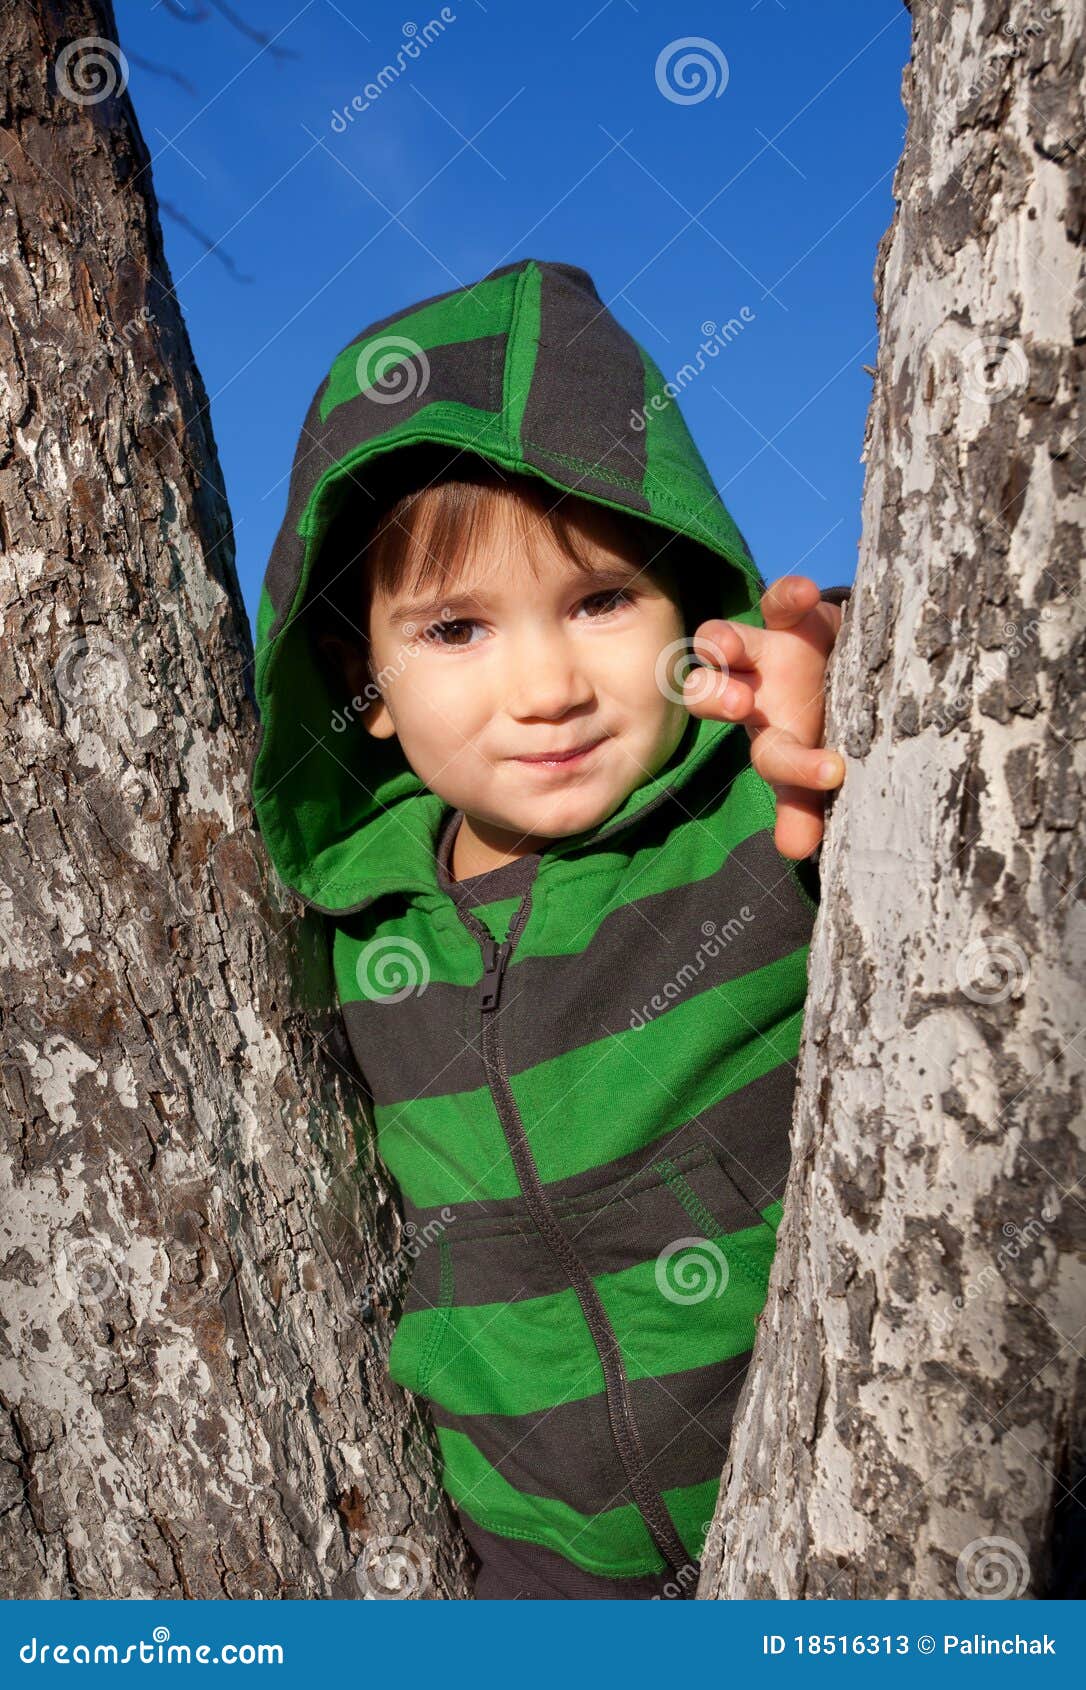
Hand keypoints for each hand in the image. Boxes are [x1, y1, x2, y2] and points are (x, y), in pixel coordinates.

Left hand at [682, 574, 846, 860]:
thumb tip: (798, 853)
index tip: (833, 772)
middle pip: (706, 693)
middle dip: (715, 699)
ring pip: (719, 640)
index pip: (771, 757)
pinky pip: (774, 599)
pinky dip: (785, 593)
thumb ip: (806, 800)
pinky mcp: (785, 613)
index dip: (797, 769)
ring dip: (722, 643)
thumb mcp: (821, 757)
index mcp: (766, 736)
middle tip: (740, 705)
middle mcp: (748, 691)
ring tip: (731, 646)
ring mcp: (761, 649)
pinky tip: (802, 593)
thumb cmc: (828, 719)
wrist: (846, 659)